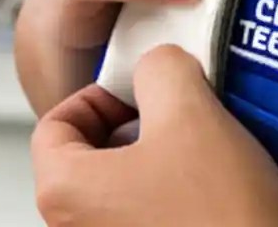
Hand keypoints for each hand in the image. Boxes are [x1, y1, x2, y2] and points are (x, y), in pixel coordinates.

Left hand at [31, 45, 277, 226]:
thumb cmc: (222, 218)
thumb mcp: (191, 111)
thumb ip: (161, 69)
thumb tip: (157, 66)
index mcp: (62, 190)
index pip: (54, 126)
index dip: (97, 99)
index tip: (137, 95)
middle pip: (86, 160)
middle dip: (132, 131)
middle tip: (175, 120)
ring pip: (118, 193)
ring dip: (156, 166)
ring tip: (201, 159)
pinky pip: (144, 221)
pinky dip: (170, 201)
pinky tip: (211, 195)